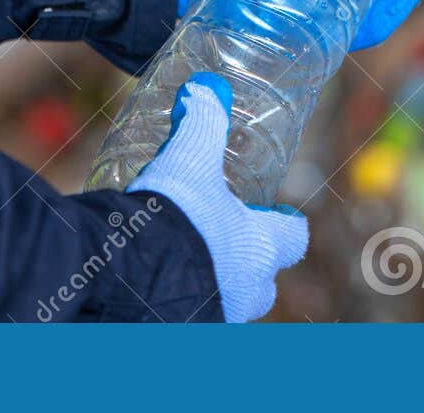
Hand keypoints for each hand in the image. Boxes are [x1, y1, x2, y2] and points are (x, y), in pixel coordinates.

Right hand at [130, 75, 307, 322]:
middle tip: (224, 240)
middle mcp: (247, 292)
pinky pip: (191, 321)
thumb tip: (203, 88)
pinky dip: (182, 306)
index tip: (280, 216)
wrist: (129, 278)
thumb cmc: (176, 216)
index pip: (294, 240)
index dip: (286, 226)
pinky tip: (156, 288)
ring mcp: (216, 319)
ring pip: (227, 304)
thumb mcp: (189, 159)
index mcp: (260, 249)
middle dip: (248, 265)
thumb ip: (201, 122)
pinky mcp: (182, 336)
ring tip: (183, 263)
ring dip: (213, 285)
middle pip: (263, 284)